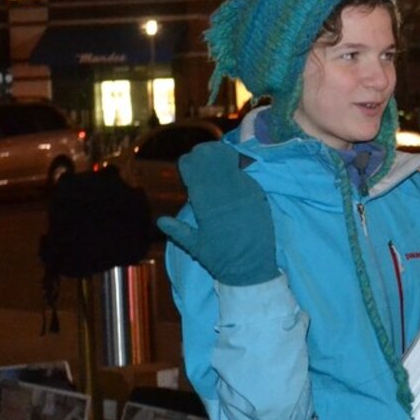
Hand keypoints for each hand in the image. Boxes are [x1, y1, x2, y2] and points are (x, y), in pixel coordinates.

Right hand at [156, 141, 277, 285]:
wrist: (250, 269)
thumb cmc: (220, 260)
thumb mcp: (195, 247)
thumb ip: (178, 231)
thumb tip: (160, 220)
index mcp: (205, 208)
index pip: (194, 176)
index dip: (189, 164)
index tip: (187, 160)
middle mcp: (224, 199)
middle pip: (212, 166)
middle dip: (205, 155)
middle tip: (202, 151)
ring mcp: (244, 197)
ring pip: (231, 167)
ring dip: (223, 157)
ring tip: (218, 151)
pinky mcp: (259, 198)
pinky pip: (246, 177)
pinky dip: (239, 169)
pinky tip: (235, 162)